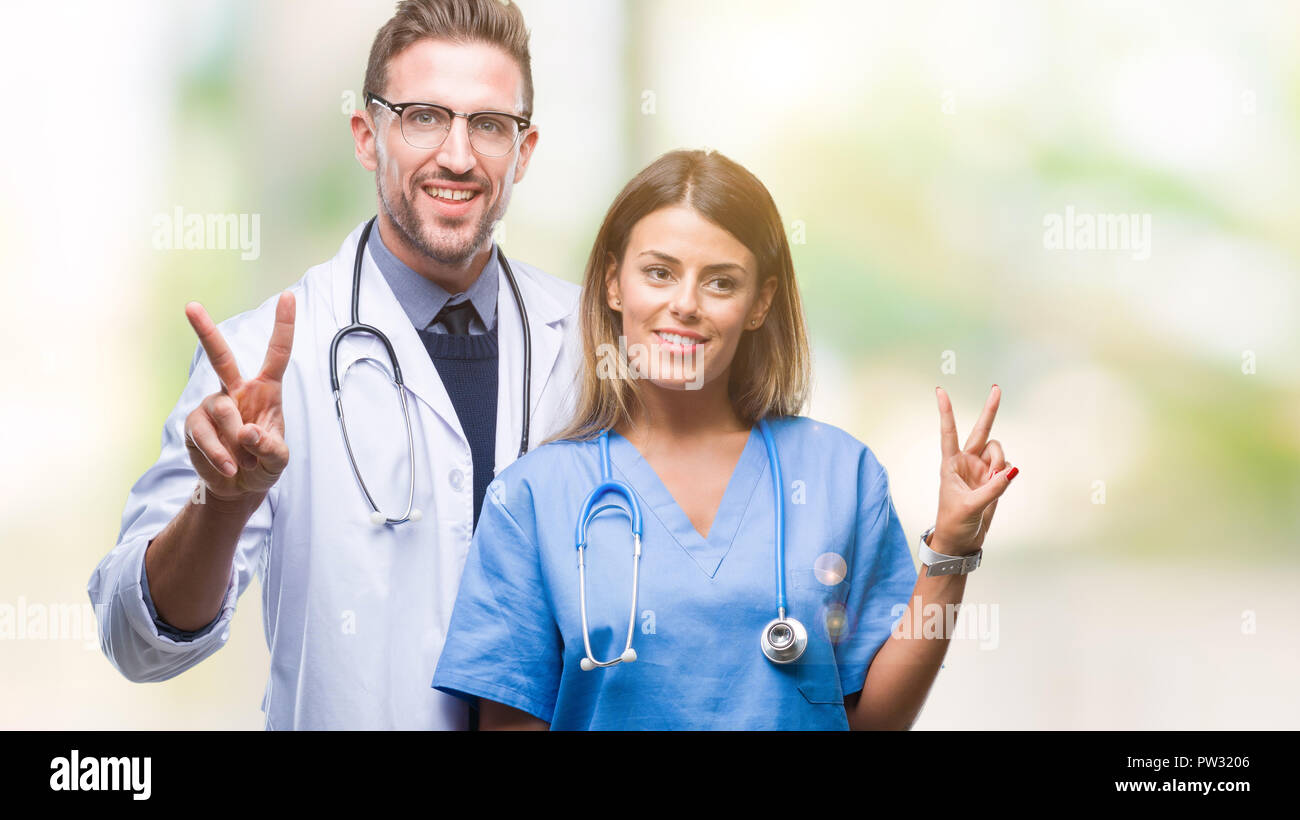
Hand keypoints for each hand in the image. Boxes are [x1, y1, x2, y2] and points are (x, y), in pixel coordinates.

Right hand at [182, 292, 295, 501]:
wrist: (238, 487)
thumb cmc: (263, 464)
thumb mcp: (278, 460)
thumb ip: (270, 448)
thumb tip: (247, 432)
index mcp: (266, 391)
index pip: (277, 354)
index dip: (283, 326)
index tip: (288, 295)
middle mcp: (237, 391)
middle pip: (221, 357)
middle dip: (205, 332)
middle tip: (191, 306)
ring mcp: (213, 406)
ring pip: (222, 410)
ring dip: (234, 440)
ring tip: (242, 462)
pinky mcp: (194, 425)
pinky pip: (204, 434)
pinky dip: (219, 454)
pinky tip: (228, 467)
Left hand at [932, 385, 1016, 554]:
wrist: (961, 541)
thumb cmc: (954, 522)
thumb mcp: (970, 506)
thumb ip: (992, 489)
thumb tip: (1012, 470)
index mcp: (950, 464)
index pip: (948, 432)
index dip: (946, 411)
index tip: (940, 390)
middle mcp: (966, 462)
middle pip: (981, 431)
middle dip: (990, 410)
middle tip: (997, 388)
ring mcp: (981, 469)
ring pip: (999, 451)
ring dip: (1001, 462)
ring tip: (995, 481)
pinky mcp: (994, 479)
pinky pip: (1007, 468)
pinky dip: (1006, 475)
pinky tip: (999, 485)